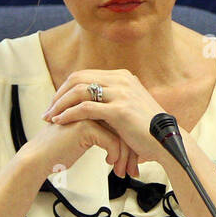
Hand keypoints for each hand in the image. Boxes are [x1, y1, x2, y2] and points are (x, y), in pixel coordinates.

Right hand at [24, 115, 139, 179]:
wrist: (38, 159)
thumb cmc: (61, 150)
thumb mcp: (89, 137)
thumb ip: (106, 132)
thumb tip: (132, 147)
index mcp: (95, 105)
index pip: (124, 122)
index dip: (131, 143)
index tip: (136, 162)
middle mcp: (93, 106)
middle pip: (125, 128)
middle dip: (132, 152)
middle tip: (133, 169)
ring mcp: (89, 114)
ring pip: (121, 135)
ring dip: (125, 157)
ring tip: (122, 172)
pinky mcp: (85, 125)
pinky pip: (112, 142)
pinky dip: (115, 155)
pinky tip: (109, 162)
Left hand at [42, 69, 169, 162]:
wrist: (167, 142)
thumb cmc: (148, 129)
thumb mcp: (131, 106)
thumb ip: (114, 99)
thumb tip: (94, 102)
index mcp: (123, 77)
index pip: (85, 75)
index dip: (66, 88)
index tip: (56, 104)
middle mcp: (122, 80)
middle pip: (78, 79)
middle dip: (59, 95)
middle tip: (48, 111)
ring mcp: (122, 93)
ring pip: (79, 91)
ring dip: (60, 104)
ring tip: (50, 118)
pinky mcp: (120, 110)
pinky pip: (85, 108)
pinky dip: (68, 114)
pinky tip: (60, 122)